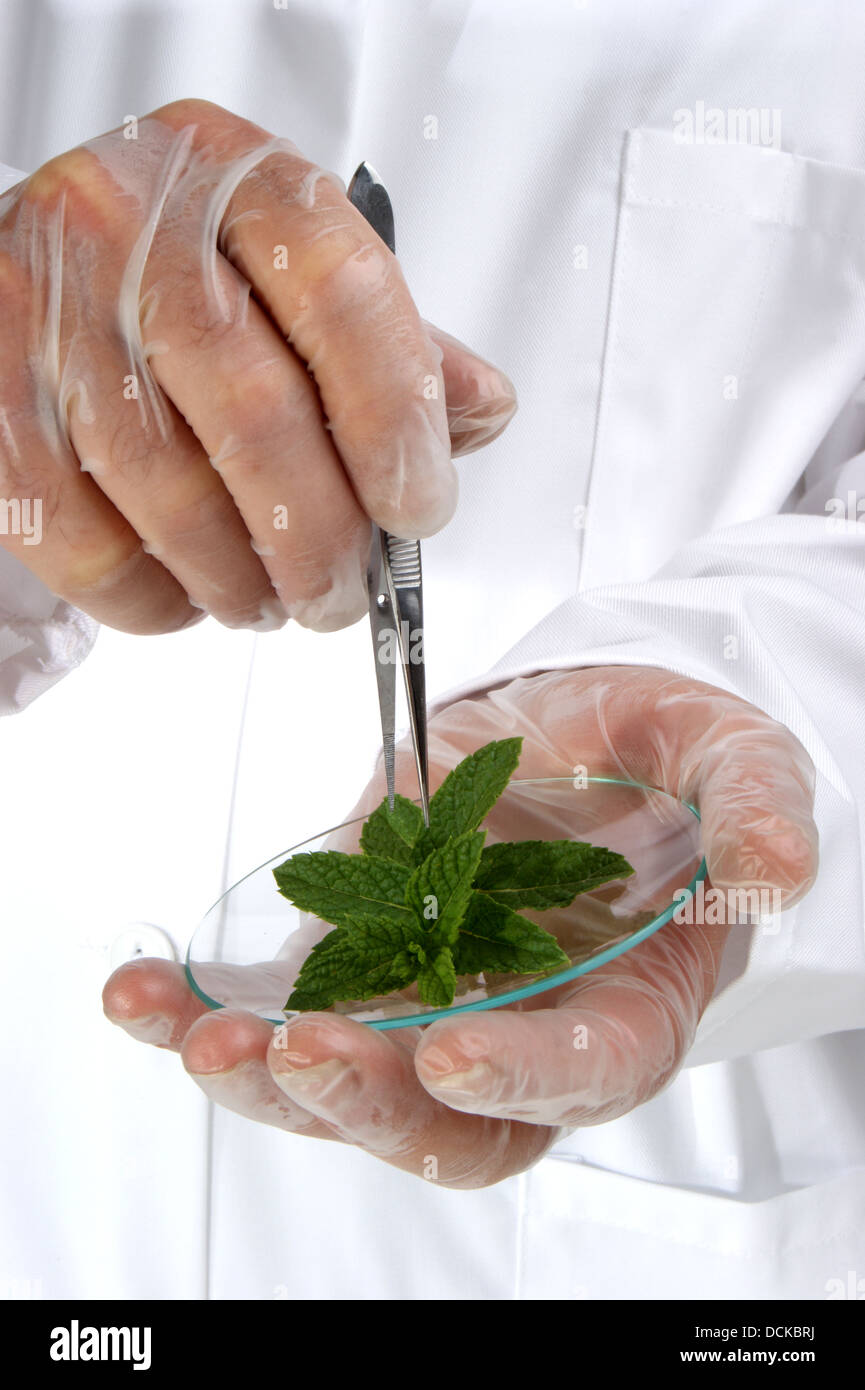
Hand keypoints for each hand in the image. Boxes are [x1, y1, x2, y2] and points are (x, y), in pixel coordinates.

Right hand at [0, 99, 515, 633]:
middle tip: (339, 596)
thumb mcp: (292, 270)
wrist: (28, 262)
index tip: (417, 508)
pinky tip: (184, 597)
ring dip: (238, 580)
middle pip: (257, 415)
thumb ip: (389, 341)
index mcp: (239, 181)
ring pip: (170, 489)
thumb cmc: (175, 269)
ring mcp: (49, 309)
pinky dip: (147, 596)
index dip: (394, 424)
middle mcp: (133, 226)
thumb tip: (478, 413)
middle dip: (318, 539)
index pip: (343, 298)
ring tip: (267, 601)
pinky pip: (80, 534)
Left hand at [104, 666, 817, 1186]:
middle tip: (298, 1049)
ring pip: (350, 1087)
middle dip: (368, 1102)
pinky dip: (208, 1012)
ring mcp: (432, 997)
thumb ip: (753, 805)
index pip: (586, 1069)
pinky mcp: (359, 958)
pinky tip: (146, 996)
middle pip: (450, 1121)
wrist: (584, 724)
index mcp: (627, 996)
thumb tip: (774, 870)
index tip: (451, 1055)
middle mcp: (523, 1023)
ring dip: (266, 1076)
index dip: (523, 1077)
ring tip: (193, 1029)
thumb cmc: (662, 753)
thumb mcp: (728, 753)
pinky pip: (282, 1009)